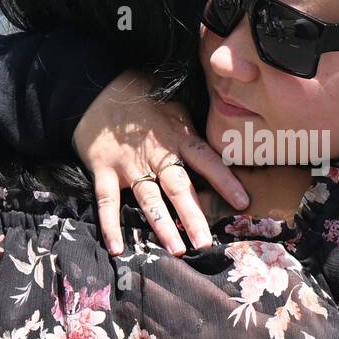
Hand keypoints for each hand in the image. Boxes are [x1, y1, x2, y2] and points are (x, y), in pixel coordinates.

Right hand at [72, 70, 249, 255]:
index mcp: (178, 137)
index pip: (206, 161)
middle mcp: (156, 155)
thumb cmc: (141, 97)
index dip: (225, 181)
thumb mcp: (174, 108)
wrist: (95, 89)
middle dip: (193, 216)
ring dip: (162, 226)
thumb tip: (221, 148)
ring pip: (148, 199)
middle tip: (205, 242)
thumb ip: (192, 132)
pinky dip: (110, 226)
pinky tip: (117, 249)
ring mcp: (129, 165)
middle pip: (178, 187)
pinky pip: (107, 202)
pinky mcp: (104, 171)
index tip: (242, 202)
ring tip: (176, 250)